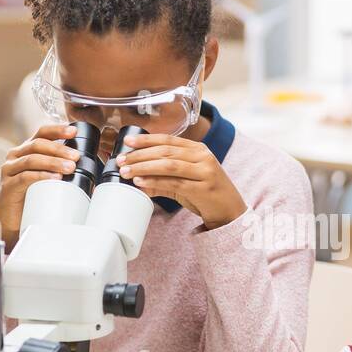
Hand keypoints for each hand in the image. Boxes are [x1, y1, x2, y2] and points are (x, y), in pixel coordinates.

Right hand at [0, 124, 76, 250]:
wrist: (7, 219)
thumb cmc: (29, 197)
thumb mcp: (44, 179)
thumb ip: (59, 171)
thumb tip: (90, 175)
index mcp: (26, 150)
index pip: (41, 133)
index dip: (57, 130)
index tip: (74, 131)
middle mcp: (16, 157)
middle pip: (38, 144)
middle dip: (59, 149)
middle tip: (76, 156)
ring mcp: (9, 170)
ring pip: (32, 159)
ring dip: (53, 162)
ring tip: (70, 168)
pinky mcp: (8, 187)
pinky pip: (25, 177)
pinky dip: (41, 176)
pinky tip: (55, 178)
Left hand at [118, 133, 246, 228]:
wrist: (230, 212)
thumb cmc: (207, 195)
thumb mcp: (184, 183)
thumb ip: (162, 180)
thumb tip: (137, 180)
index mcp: (199, 150)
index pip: (168, 139)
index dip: (146, 139)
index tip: (128, 141)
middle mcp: (203, 157)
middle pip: (166, 151)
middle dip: (140, 155)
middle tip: (121, 160)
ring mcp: (205, 172)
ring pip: (168, 165)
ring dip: (144, 167)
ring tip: (127, 171)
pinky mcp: (203, 189)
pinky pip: (174, 183)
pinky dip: (155, 181)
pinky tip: (141, 182)